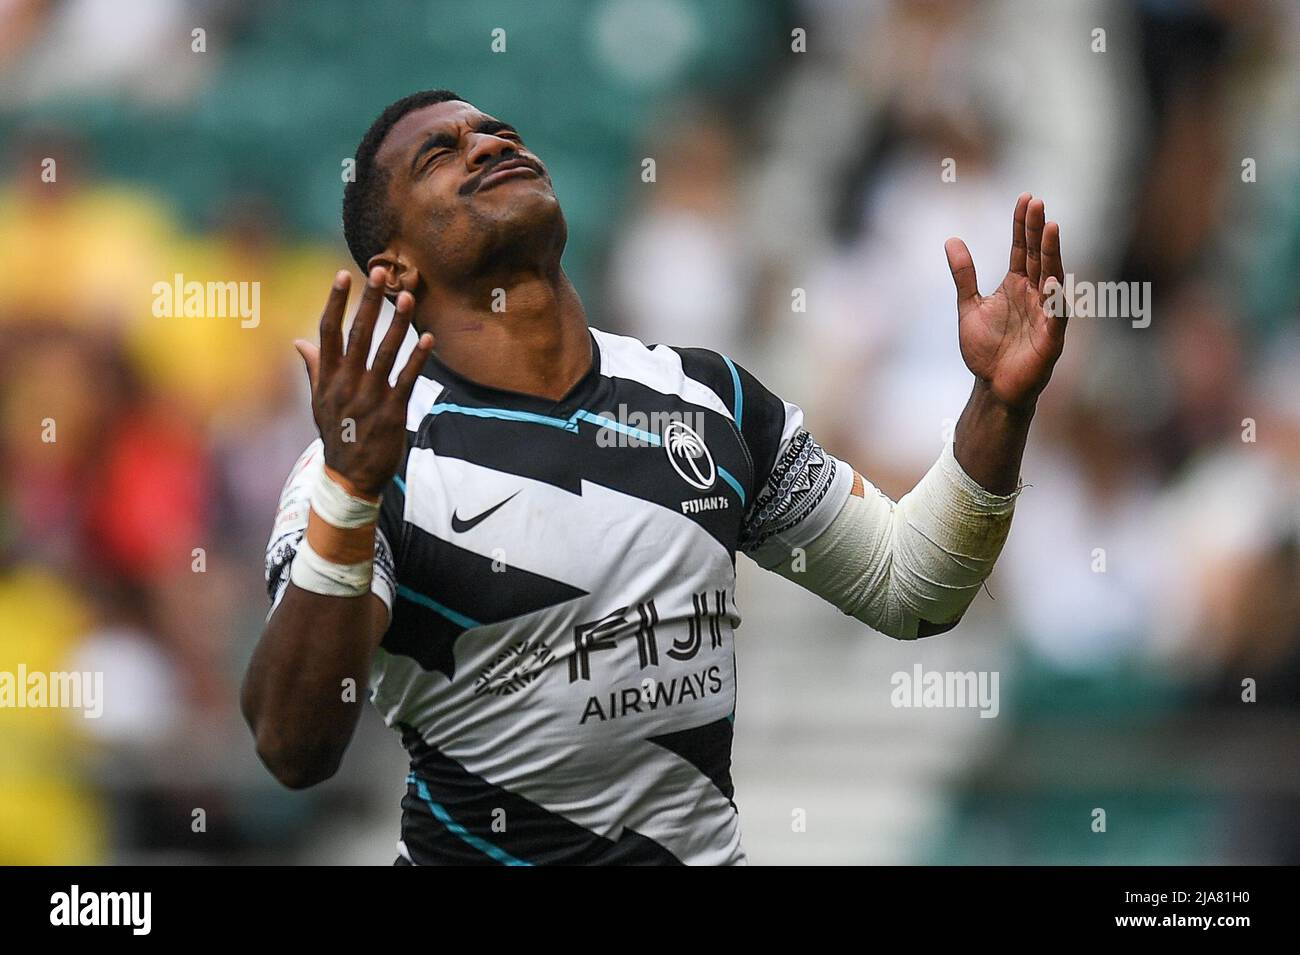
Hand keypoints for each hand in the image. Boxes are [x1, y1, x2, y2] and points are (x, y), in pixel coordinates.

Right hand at [294, 266, 434, 496]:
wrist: (350, 477)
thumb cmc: (337, 434)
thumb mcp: (319, 403)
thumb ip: (314, 369)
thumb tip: (299, 342)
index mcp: (327, 379)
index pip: (328, 332)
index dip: (335, 302)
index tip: (342, 275)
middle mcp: (346, 384)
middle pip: (357, 335)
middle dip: (369, 302)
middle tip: (380, 272)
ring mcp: (369, 398)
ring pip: (384, 353)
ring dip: (397, 324)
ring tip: (408, 297)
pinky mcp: (392, 412)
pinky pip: (407, 380)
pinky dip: (418, 359)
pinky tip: (428, 339)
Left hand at [945, 193, 1066, 411]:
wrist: (993, 387)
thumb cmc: (986, 349)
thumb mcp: (969, 307)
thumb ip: (964, 276)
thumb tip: (952, 240)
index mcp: (1017, 286)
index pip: (1022, 249)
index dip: (1022, 225)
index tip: (1025, 198)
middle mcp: (1035, 295)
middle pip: (1038, 257)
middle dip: (1038, 231)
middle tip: (1038, 202)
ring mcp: (1046, 315)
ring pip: (1051, 278)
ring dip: (1051, 255)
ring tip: (1051, 228)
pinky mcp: (1051, 339)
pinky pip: (1056, 316)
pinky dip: (1055, 301)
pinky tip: (1051, 282)